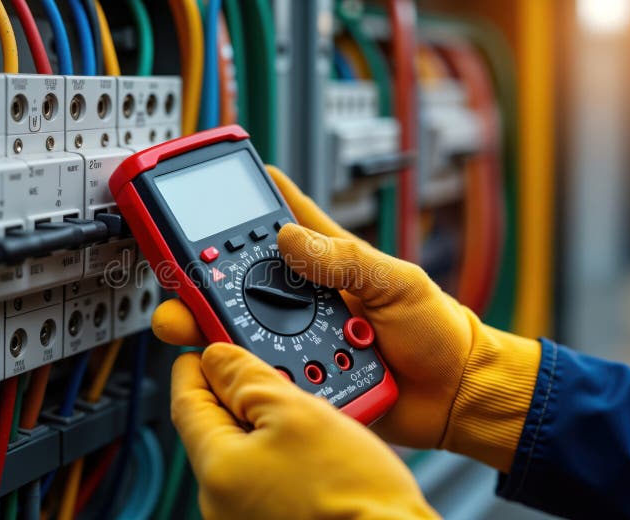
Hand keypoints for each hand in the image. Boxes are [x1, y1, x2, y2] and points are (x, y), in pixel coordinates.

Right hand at [154, 166, 540, 471]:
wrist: (451, 394)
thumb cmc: (435, 330)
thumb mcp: (398, 283)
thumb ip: (347, 261)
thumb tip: (289, 239)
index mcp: (327, 264)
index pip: (278, 221)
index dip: (242, 201)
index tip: (205, 189)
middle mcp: (303, 301)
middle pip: (237, 281)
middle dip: (200, 275)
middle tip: (178, 275)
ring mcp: (296, 340)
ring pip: (235, 329)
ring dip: (208, 325)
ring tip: (192, 323)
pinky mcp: (297, 379)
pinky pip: (256, 374)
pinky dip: (236, 371)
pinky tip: (226, 368)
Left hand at [171, 343, 439, 519]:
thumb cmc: (354, 494)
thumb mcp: (298, 413)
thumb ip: (248, 378)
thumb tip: (217, 357)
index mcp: (217, 469)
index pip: (186, 402)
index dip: (197, 365)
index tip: (207, 345)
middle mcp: (221, 500)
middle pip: (215, 426)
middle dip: (237, 392)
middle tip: (264, 366)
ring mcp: (245, 515)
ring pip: (243, 448)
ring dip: (263, 421)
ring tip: (298, 404)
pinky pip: (264, 473)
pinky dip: (279, 449)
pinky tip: (309, 441)